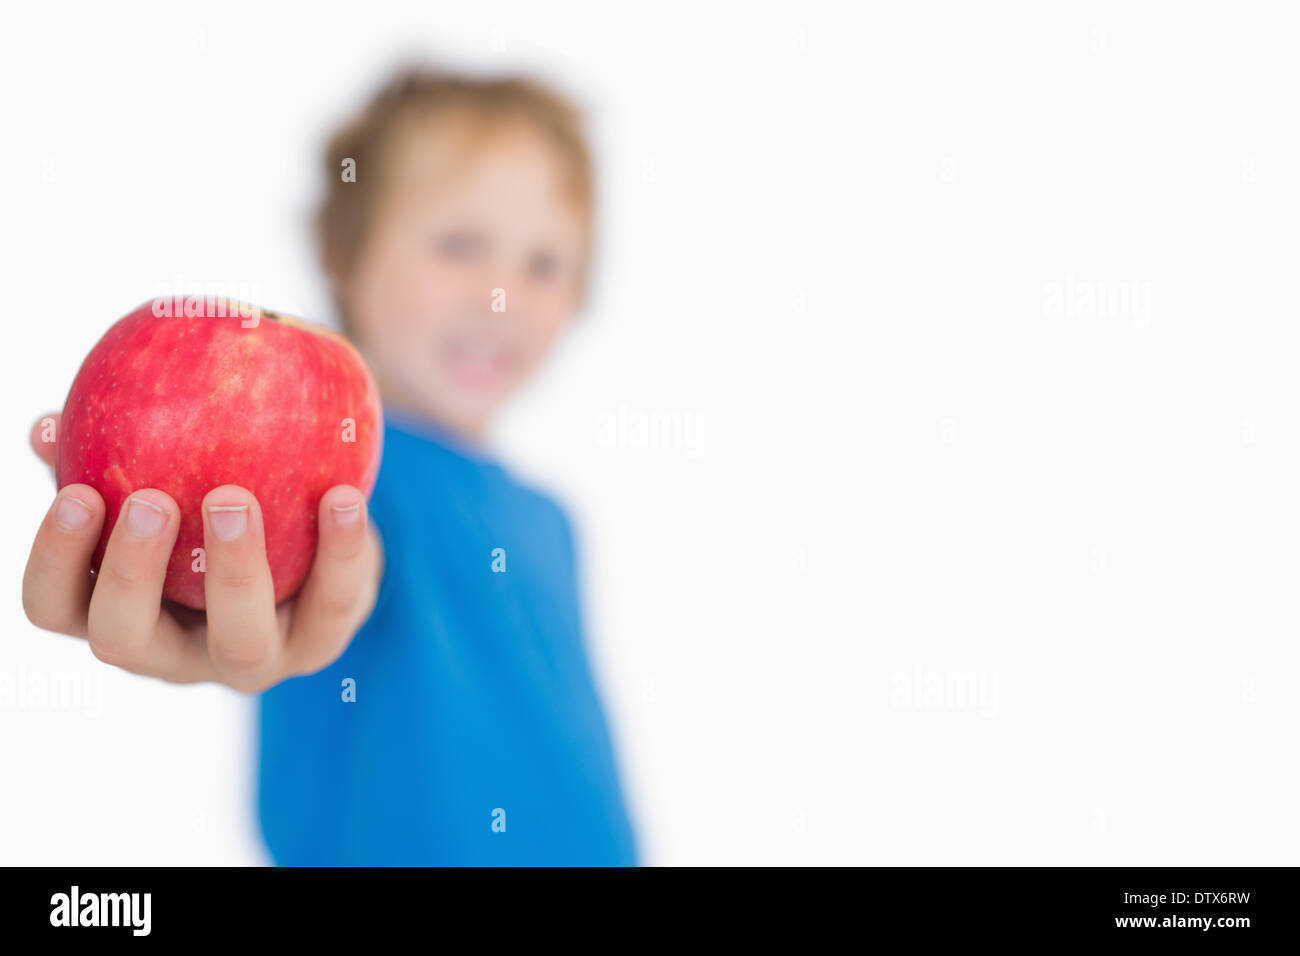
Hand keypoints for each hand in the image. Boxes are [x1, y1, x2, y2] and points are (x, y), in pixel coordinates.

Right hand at [22, 413, 382, 691]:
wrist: (316, 547)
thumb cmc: (215, 509)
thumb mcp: (165, 485)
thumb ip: (107, 456)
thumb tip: (44, 425)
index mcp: (122, 615)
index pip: (57, 608)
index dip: (56, 562)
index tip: (77, 493)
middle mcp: (176, 656)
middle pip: (127, 641)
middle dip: (131, 573)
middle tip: (148, 500)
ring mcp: (252, 661)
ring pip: (238, 640)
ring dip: (233, 569)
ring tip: (233, 496)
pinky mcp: (321, 644)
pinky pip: (334, 601)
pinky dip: (341, 549)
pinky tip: (340, 495)